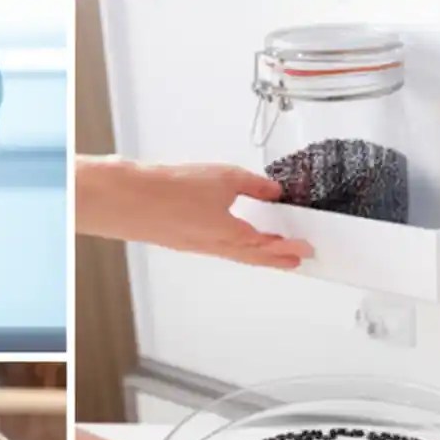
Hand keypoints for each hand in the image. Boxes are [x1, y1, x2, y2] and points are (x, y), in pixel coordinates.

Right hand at [76, 156, 313, 268]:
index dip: (290, 247)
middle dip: (277, 259)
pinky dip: (237, 247)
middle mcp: (218, 246)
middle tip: (295, 261)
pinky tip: (236, 237)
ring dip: (258, 255)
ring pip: (237, 254)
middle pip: (255, 258)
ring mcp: (200, 246)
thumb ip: (254, 186)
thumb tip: (274, 192)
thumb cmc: (172, 192)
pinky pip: (219, 248)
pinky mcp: (185, 239)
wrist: (132, 202)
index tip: (306, 249)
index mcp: (233, 236)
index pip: (269, 246)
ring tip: (272, 253)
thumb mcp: (225, 179)